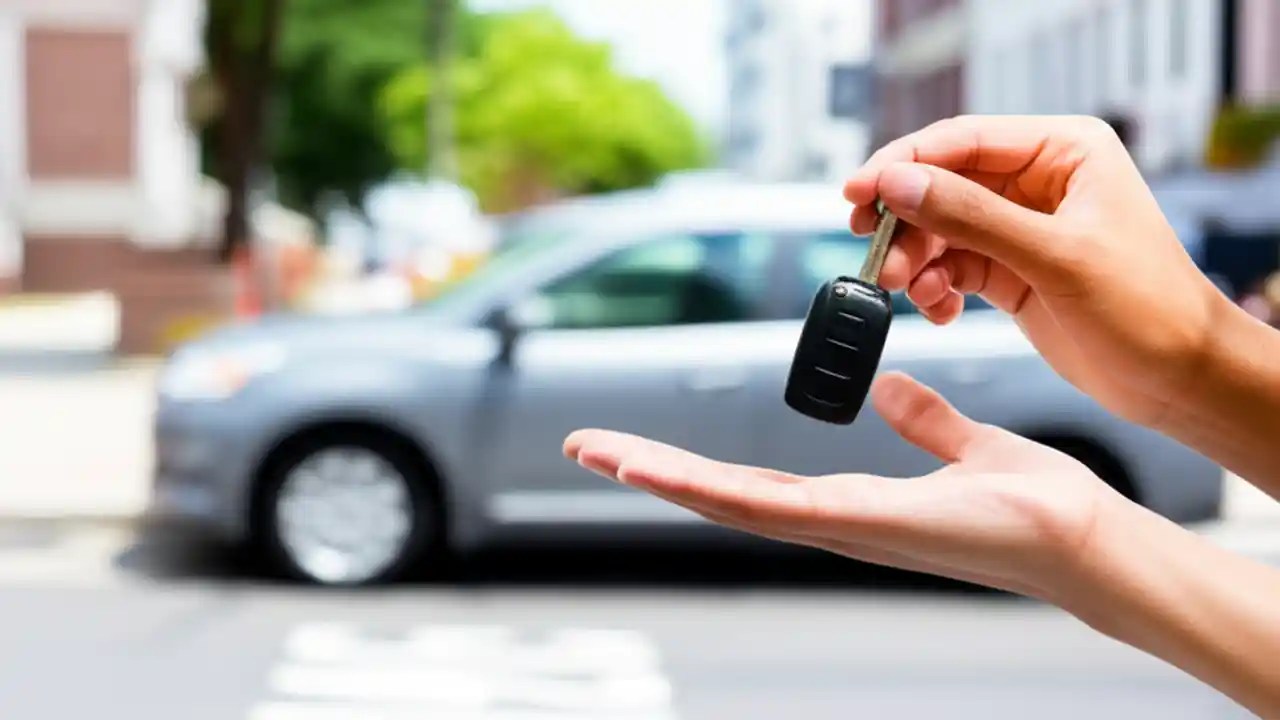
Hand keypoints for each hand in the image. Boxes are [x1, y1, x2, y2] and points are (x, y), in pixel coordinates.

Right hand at [564, 373, 1134, 601]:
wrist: (1083, 539)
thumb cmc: (1036, 504)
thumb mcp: (967, 448)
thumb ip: (926, 422)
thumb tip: (892, 392)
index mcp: (853, 503)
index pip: (755, 481)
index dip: (694, 466)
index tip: (643, 447)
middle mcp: (835, 522)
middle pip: (725, 494)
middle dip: (655, 472)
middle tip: (591, 449)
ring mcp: (843, 530)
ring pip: (733, 502)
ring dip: (665, 479)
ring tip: (606, 455)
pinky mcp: (863, 526)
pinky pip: (775, 506)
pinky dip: (715, 490)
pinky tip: (670, 474)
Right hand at [844, 115, 1227, 429]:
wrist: (1177, 378)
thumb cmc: (1149, 308)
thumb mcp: (1055, 256)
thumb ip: (973, 217)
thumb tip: (901, 186)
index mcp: (1065, 151)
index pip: (965, 140)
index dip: (905, 163)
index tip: (859, 190)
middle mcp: (1039, 182)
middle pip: (942, 184)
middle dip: (904, 219)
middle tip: (873, 247)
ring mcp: (1021, 228)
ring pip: (940, 229)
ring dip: (913, 259)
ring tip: (903, 288)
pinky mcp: (1010, 271)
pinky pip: (950, 266)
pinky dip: (933, 287)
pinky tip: (938, 309)